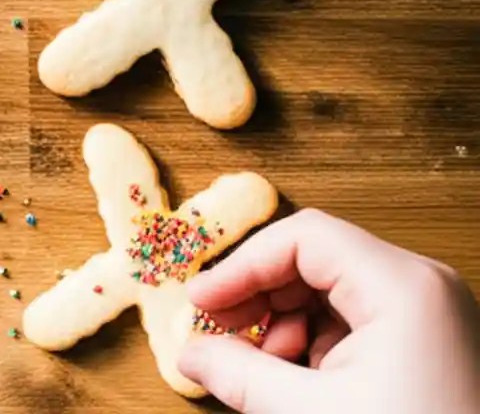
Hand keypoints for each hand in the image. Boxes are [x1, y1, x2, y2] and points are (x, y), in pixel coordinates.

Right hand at [179, 209, 479, 412]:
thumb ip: (239, 376)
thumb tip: (191, 355)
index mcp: (403, 288)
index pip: (302, 238)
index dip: (241, 266)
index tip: (201, 301)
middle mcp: (424, 289)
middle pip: (317, 260)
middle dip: (260, 295)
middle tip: (218, 332)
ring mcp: (431, 317)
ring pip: (334, 292)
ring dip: (285, 324)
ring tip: (264, 370)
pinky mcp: (430, 346)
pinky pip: (359, 322)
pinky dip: (318, 344)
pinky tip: (301, 383)